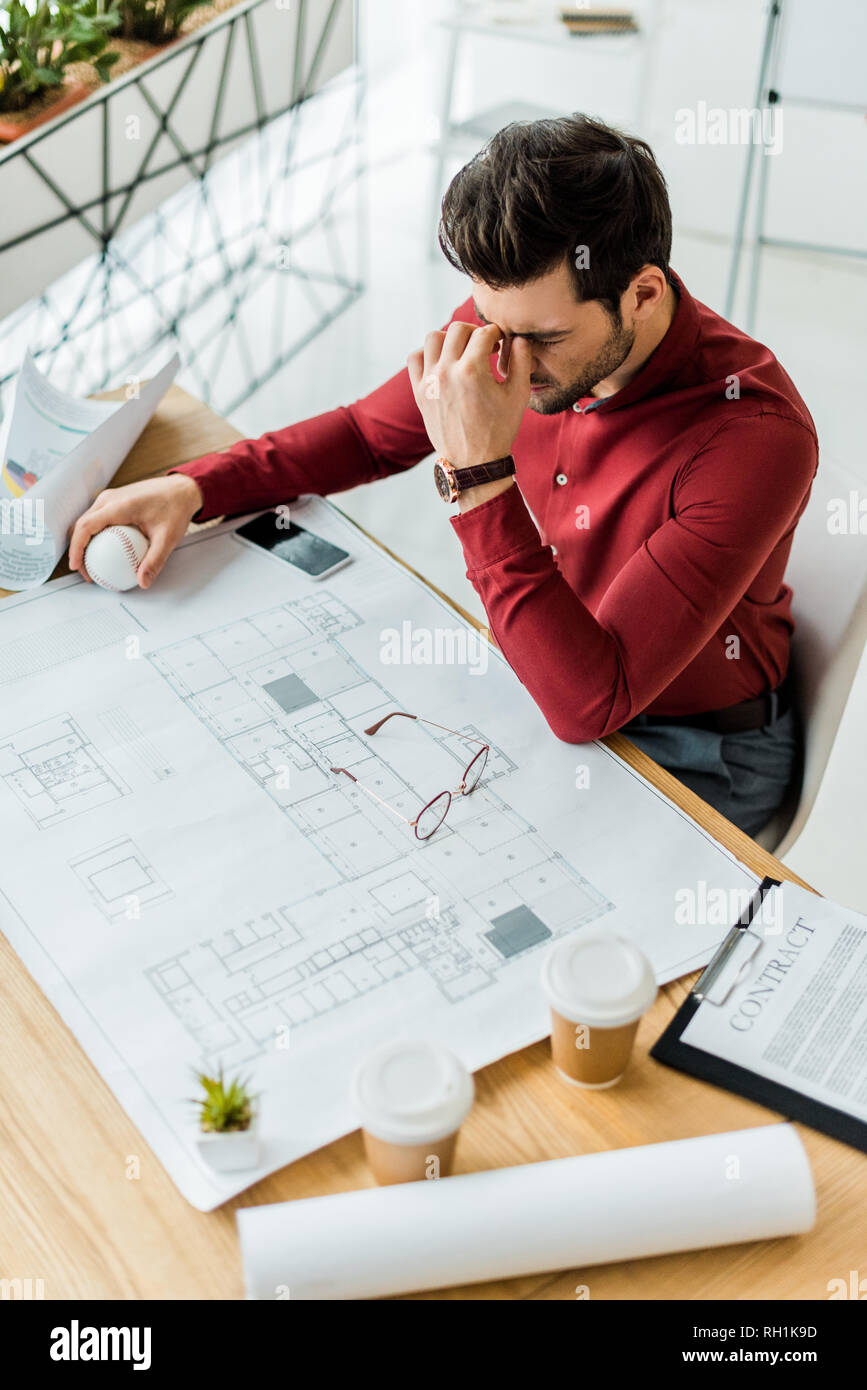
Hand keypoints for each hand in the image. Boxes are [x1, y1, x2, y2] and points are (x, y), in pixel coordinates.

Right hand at [68, 473, 202, 588]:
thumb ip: (154, 561)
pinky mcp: (114, 500)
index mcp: (118, 505)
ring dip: (83, 542)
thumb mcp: (168, 538)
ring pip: (87, 521)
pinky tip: (105, 552)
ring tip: (92, 565)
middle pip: (81, 524)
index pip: (86, 526)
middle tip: (86, 573)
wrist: (182, 489)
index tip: (76, 567)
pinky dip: (94, 535)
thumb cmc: (176, 509)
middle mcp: (109, 499)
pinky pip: (98, 519)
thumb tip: (143, 582)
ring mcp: (110, 498)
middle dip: (77, 550)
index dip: (75, 548)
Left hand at [407, 321, 531, 467]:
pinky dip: (427, 353)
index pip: (484, 333)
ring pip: (433, 338)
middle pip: (458, 329)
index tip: (501, 342)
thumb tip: (519, 338)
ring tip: (463, 351)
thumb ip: (521, 361)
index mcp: (472, 371)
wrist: (473, 462)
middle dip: (475, 332)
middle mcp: (447, 372)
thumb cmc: (499, 430)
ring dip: (450, 339)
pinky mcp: (419, 392)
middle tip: (485, 346)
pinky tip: (443, 362)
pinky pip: (415, 358)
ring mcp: (430, 381)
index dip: (497, 333)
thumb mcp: (519, 395)